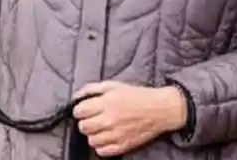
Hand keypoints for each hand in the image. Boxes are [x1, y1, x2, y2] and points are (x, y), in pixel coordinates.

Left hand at [71, 80, 186, 156]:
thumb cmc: (136, 95)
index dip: (80, 110)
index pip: (79, 112)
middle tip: (93, 118)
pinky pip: (102, 152)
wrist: (160, 109)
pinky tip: (107, 137)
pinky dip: (101, 146)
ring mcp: (116, 134)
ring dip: (93, 134)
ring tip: (101, 128)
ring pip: (91, 141)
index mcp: (106, 102)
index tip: (85, 109)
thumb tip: (76, 96)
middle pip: (83, 127)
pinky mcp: (123, 145)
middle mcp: (110, 120)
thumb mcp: (113, 85)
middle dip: (85, 122)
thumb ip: (92, 89)